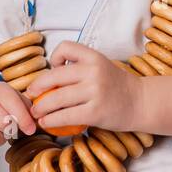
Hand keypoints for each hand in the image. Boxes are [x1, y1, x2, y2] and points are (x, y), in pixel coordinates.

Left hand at [23, 40, 142, 132]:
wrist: (141, 103)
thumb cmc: (118, 86)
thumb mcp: (101, 67)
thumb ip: (80, 69)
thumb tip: (48, 79)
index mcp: (94, 57)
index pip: (65, 48)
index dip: (53, 58)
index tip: (52, 69)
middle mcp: (94, 71)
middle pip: (53, 76)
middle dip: (36, 87)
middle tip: (31, 95)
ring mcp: (94, 92)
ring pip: (56, 98)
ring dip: (40, 108)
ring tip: (36, 113)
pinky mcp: (95, 112)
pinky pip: (64, 116)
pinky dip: (51, 121)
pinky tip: (47, 123)